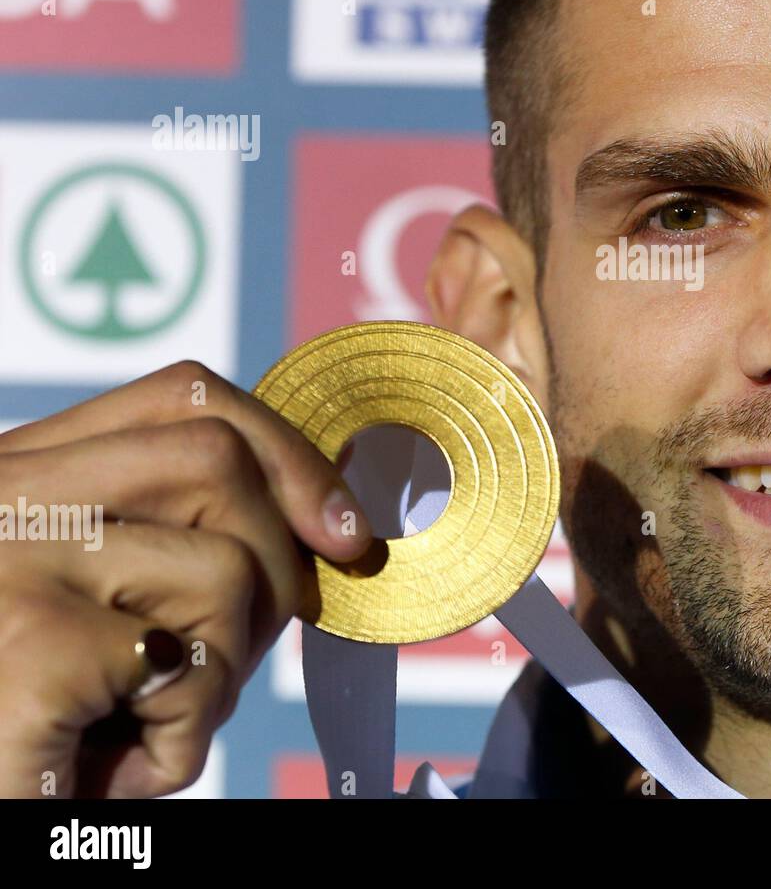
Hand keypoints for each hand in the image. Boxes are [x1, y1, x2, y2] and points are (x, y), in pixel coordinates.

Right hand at [0, 360, 371, 797]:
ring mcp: (11, 558)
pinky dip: (177, 745)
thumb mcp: (82, 595)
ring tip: (138, 721)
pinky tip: (100, 767)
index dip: (287, 454)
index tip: (341, 528)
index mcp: (20, 471)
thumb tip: (326, 521)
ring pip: (226, 568)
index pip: (185, 398)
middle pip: (220, 460)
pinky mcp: (31, 648)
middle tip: (222, 658)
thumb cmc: (22, 718)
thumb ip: (164, 534)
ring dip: (219, 669)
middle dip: (274, 564)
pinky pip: (190, 676)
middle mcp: (4, 492)